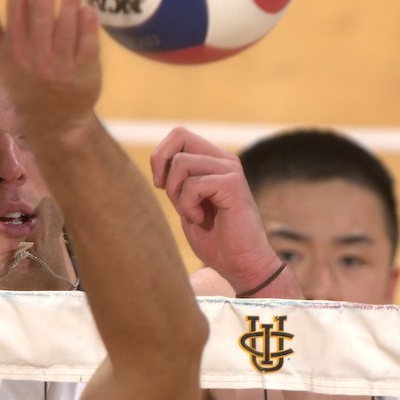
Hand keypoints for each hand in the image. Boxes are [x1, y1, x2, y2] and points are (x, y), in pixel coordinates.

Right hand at [0, 0, 100, 137]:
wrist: (53, 119)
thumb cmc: (24, 79)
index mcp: (14, 48)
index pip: (16, 9)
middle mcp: (35, 56)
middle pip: (40, 15)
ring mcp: (61, 65)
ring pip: (65, 28)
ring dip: (69, 1)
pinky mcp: (84, 74)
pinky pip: (86, 47)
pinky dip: (88, 28)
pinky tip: (89, 8)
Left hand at [150, 127, 279, 290]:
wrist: (241, 264)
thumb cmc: (215, 240)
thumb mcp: (187, 204)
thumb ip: (178, 182)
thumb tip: (158, 163)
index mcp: (214, 162)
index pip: (179, 136)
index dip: (160, 157)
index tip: (161, 186)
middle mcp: (224, 160)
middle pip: (179, 135)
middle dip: (162, 166)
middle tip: (170, 196)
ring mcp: (230, 170)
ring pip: (181, 162)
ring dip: (176, 193)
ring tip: (192, 213)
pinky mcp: (233, 184)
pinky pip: (193, 184)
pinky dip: (188, 206)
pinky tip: (201, 219)